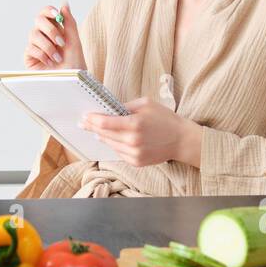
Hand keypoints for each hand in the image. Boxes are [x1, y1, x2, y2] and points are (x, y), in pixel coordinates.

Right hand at [24, 0, 85, 69]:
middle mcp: (44, 36)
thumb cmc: (75, 65)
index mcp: (55, 29)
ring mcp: (36, 46)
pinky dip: (42, 55)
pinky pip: (30, 48)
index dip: (48, 11)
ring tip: (57, 58)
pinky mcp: (29, 57)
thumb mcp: (75, 42)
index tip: (56, 14)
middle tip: (61, 42)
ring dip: (48, 46)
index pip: (46, 13)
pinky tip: (50, 62)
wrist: (71, 83)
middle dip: (50, 30)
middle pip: (38, 20)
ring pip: (33, 34)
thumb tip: (64, 3)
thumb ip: (69, 22)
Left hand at [80, 97, 202, 168]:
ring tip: (95, 130)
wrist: (182, 140)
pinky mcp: (136, 162)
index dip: (92, 119)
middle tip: (83, 122)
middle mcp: (132, 141)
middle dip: (92, 127)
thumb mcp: (146, 104)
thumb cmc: (165, 119)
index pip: (105, 123)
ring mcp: (134, 154)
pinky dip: (114, 145)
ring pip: (110, 144)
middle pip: (104, 134)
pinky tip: (112, 139)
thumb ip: (126, 106)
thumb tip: (109, 109)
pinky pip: (118, 152)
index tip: (84, 116)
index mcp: (135, 124)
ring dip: (102, 137)